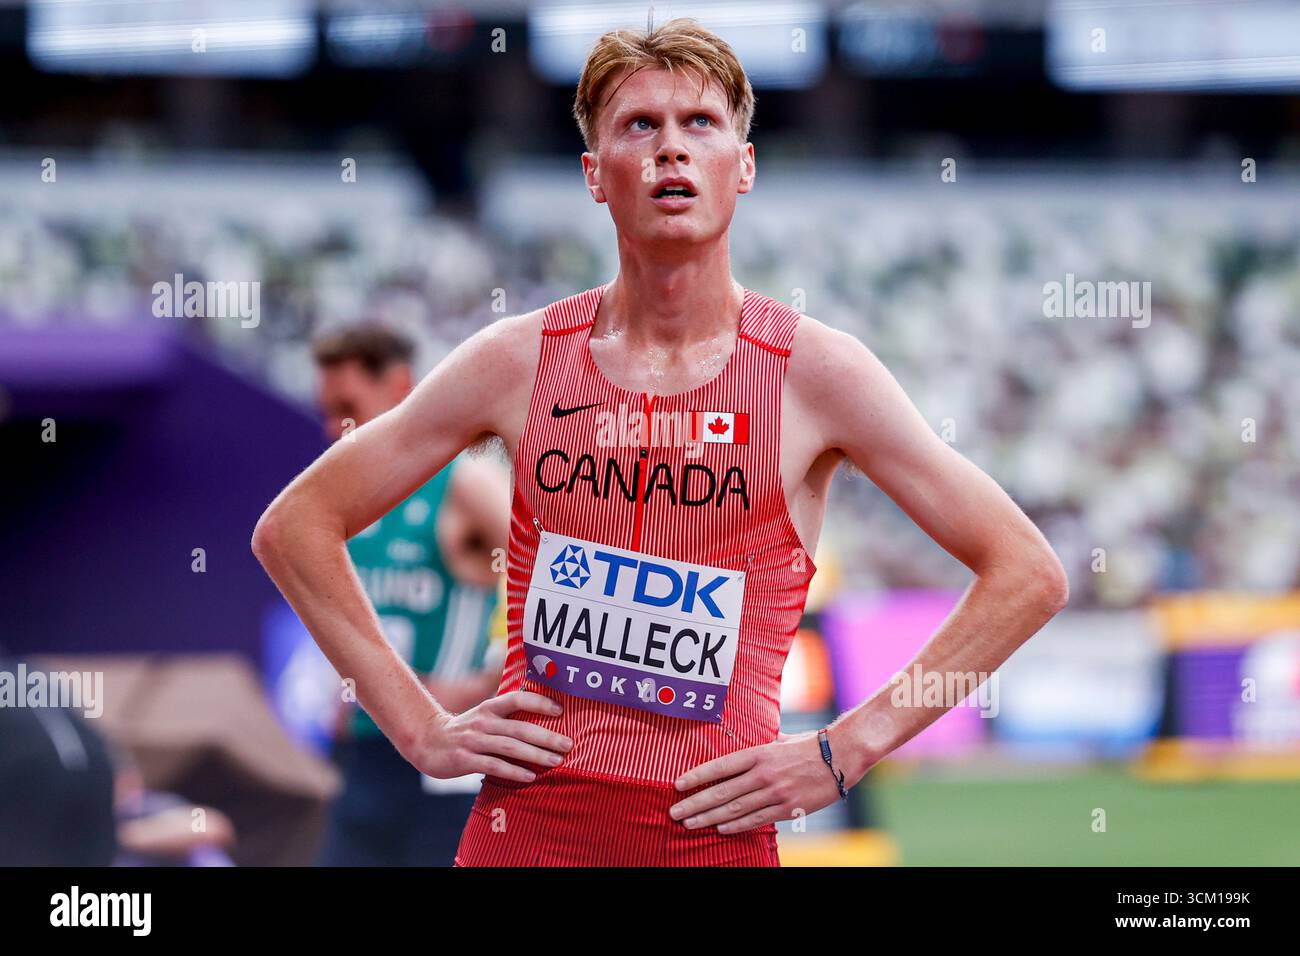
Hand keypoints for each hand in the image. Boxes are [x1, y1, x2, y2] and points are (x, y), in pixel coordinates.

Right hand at [409, 691, 572, 783]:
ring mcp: (473, 740)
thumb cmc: (464, 731)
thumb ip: (507, 718)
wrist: (426, 741)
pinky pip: (494, 766)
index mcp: (489, 708)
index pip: (518, 699)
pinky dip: (514, 771)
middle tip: (568, 744)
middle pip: (520, 727)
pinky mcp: (465, 759)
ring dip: (536, 754)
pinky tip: (530, 777)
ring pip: (510, 746)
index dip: (539, 702)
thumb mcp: (484, 717)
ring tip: (556, 761)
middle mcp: (483, 721)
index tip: (561, 710)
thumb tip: (542, 723)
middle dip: (547, 736)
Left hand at [670, 729, 845, 833]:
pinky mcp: (786, 808)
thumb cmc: (811, 744)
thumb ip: (761, 743)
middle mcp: (762, 773)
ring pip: (734, 808)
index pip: (720, 766)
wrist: (841, 756)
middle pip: (721, 791)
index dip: (696, 777)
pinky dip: (736, 825)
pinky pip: (756, 819)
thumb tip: (745, 740)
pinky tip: (720, 828)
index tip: (678, 785)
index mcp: (759, 753)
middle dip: (695, 803)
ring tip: (690, 823)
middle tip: (675, 812)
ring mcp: (774, 792)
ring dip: (709, 817)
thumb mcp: (781, 738)